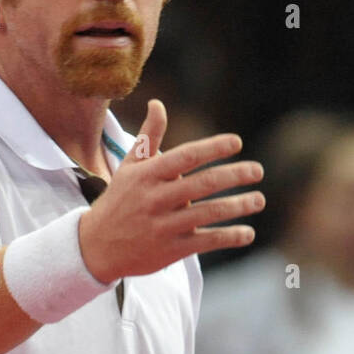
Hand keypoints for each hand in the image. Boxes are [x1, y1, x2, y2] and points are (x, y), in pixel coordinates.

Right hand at [78, 99, 263, 283]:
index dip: (212, 148)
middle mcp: (156, 199)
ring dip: (238, 206)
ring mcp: (164, 226)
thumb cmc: (118, 202)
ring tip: (259, 199)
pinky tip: (248, 233)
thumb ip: (148, 137)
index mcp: (148, 175)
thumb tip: (157, 103)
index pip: (185, 156)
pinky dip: (229, 237)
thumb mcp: (129, 168)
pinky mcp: (170, 250)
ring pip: (208, 213)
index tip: (236, 142)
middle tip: (257, 170)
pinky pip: (206, 242)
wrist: (95, 247)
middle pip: (202, 184)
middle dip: (234, 175)